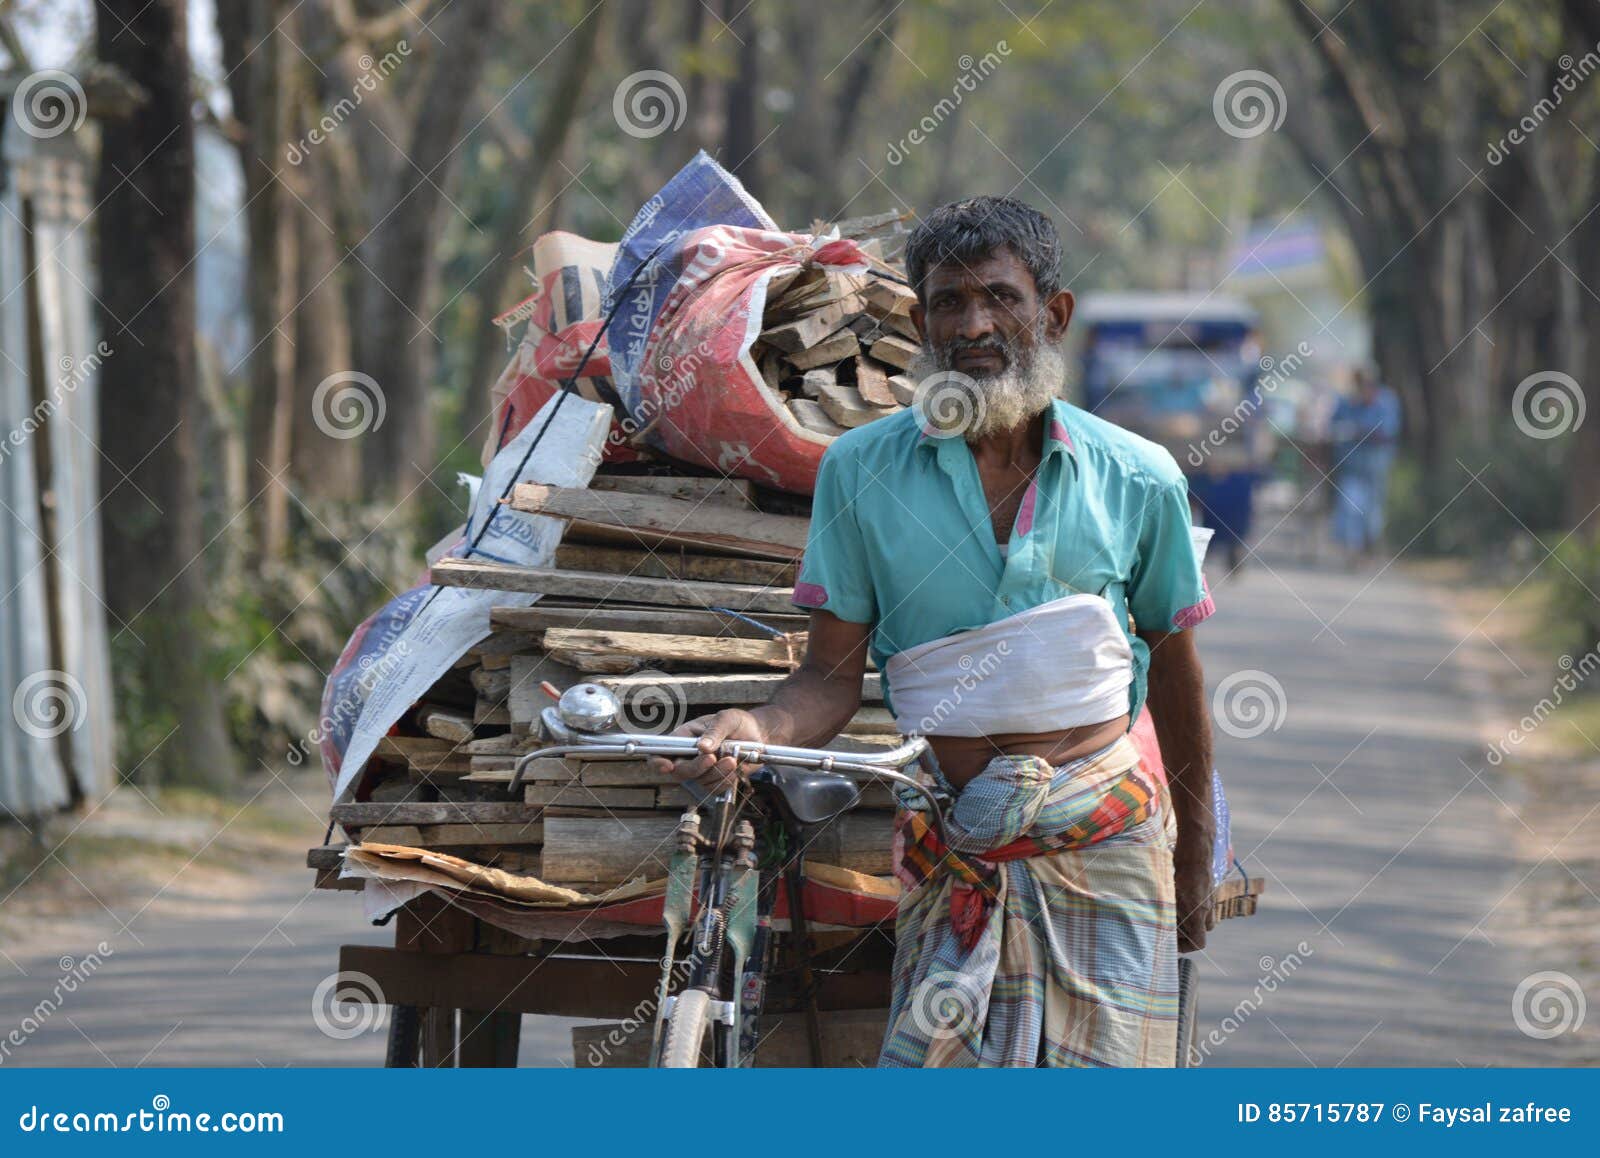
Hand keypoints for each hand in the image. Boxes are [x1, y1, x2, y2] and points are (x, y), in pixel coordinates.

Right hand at [646, 709, 767, 793]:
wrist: (759, 735)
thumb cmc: (738, 722)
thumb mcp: (727, 719)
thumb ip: (714, 731)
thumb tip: (702, 747)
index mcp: (684, 737)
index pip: (662, 751)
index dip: (659, 761)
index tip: (668, 766)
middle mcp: (689, 755)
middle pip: (680, 771)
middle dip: (697, 767)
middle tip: (714, 757)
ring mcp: (702, 769)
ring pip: (700, 781)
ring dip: (718, 772)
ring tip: (733, 758)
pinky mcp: (715, 780)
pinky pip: (715, 788)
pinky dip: (727, 780)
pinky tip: (736, 766)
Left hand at [1174, 855, 1215, 953]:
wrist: (1196, 851)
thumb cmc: (1180, 872)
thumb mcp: (1169, 894)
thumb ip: (1165, 911)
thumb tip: (1154, 923)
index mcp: (1198, 915)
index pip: (1199, 943)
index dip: (1185, 947)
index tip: (1172, 941)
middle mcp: (1207, 909)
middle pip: (1202, 931)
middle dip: (1187, 932)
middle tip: (1171, 924)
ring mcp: (1210, 899)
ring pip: (1203, 917)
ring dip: (1190, 918)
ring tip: (1173, 909)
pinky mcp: (1209, 889)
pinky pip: (1203, 904)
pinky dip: (1193, 905)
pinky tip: (1179, 895)